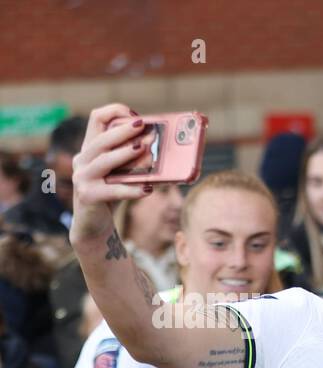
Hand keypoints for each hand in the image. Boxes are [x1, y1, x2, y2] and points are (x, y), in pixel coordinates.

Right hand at [69, 104, 153, 244]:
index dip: (114, 112)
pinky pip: (112, 191)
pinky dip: (131, 190)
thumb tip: (164, 152)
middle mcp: (82, 159)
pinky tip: (148, 189)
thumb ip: (134, 162)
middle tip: (142, 125)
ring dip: (124, 154)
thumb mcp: (121, 174)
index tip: (136, 116)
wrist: (93, 225)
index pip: (96, 119)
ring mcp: (82, 177)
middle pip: (101, 139)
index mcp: (90, 149)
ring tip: (142, 148)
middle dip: (123, 130)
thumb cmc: (112, 195)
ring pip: (104, 161)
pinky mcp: (88, 196)